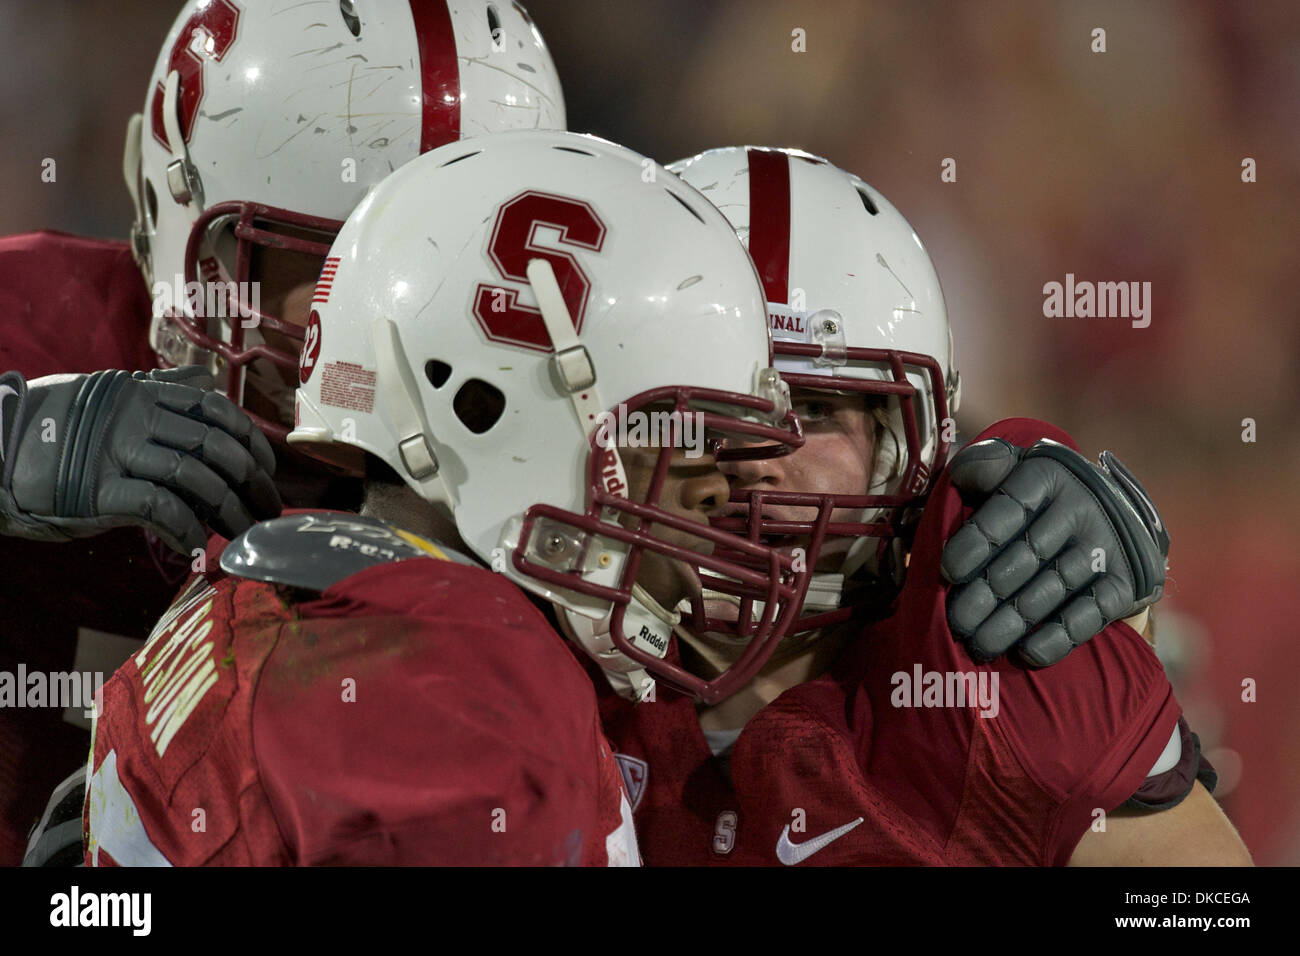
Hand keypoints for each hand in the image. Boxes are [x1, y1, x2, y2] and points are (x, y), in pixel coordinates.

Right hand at [0, 367, 280, 553]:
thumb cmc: (55, 428)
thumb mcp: (108, 396)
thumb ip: (159, 390)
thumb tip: (203, 378)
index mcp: (143, 393)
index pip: (217, 410)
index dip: (251, 440)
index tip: (269, 468)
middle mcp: (135, 416)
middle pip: (215, 447)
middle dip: (252, 481)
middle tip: (267, 509)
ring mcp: (116, 452)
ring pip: (196, 479)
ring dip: (229, 512)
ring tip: (243, 534)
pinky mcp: (98, 489)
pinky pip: (160, 509)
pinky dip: (185, 531)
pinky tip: (194, 547)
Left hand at [940, 438, 1168, 664]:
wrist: (1113, 512)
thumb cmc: (1041, 497)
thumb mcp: (1015, 469)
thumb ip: (986, 468)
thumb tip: (962, 475)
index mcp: (1048, 476)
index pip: (1009, 509)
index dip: (977, 541)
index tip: (948, 571)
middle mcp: (1082, 509)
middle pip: (1025, 556)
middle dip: (985, 593)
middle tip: (956, 622)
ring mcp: (1106, 548)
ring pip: (1050, 590)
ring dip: (1011, 622)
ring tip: (978, 645)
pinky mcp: (1125, 583)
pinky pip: (1088, 616)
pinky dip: (1056, 638)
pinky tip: (1025, 653)